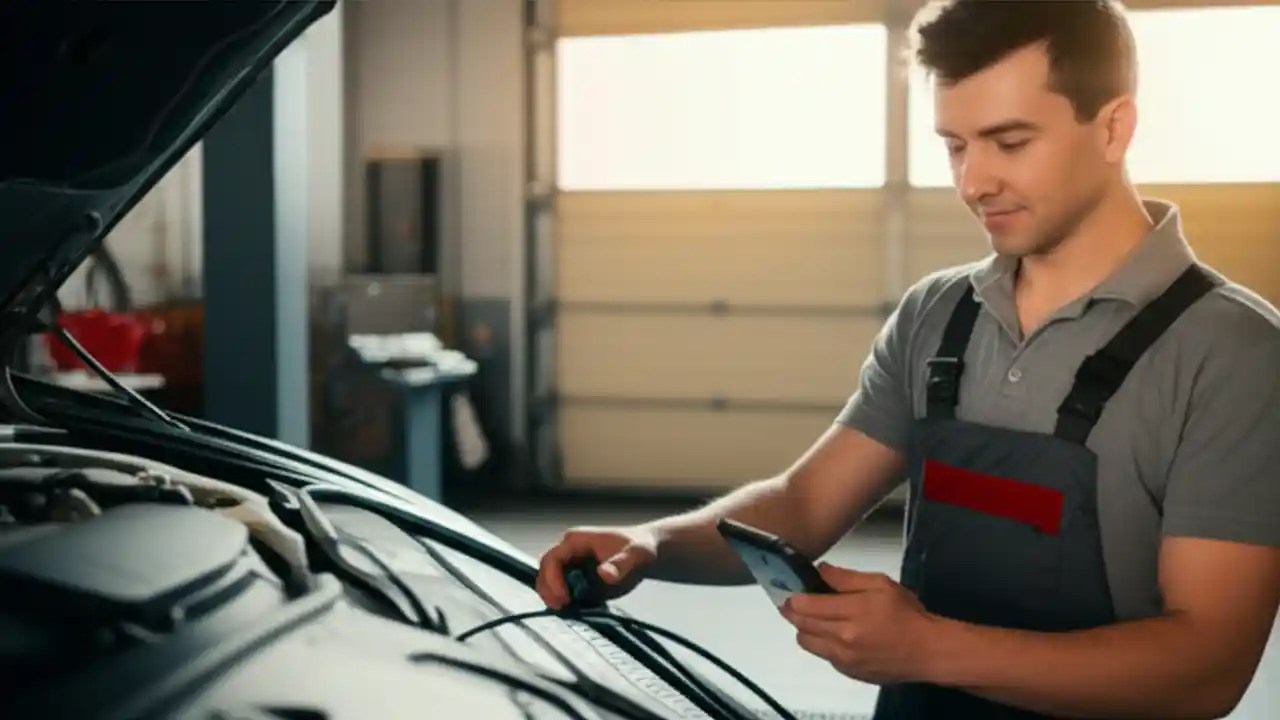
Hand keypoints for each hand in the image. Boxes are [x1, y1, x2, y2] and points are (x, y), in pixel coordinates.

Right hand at [535, 525, 658, 609]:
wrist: (646, 552)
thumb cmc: (640, 547)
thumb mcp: (636, 555)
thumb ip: (620, 564)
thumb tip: (604, 574)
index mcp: (577, 540)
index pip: (552, 558)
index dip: (553, 579)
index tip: (565, 597)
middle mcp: (569, 551)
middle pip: (545, 570)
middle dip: (549, 590)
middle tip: (561, 607)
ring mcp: (571, 564)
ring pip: (548, 581)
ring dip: (552, 597)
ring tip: (566, 610)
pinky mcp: (576, 578)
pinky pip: (561, 590)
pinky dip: (563, 601)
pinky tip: (574, 609)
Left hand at [781, 562, 938, 685]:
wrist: (927, 650)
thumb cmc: (906, 613)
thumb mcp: (880, 584)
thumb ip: (846, 577)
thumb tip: (820, 570)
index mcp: (852, 613)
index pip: (807, 606)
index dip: (793, 597)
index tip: (789, 588)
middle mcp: (843, 639)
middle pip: (802, 624)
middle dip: (792, 611)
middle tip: (791, 601)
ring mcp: (844, 659)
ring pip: (807, 642)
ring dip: (803, 628)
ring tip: (811, 617)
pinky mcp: (848, 672)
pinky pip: (823, 655)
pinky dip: (820, 643)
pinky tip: (831, 634)